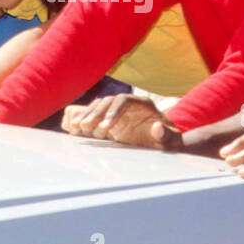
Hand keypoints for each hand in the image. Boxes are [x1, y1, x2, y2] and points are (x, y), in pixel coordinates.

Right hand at [61, 94, 181, 149]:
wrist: (164, 142)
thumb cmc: (169, 141)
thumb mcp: (172, 140)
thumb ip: (166, 135)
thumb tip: (157, 128)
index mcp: (143, 104)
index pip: (124, 101)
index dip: (113, 112)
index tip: (107, 128)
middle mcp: (128, 105)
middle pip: (107, 102)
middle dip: (95, 113)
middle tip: (85, 127)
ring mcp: (117, 112)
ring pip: (98, 108)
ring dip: (86, 116)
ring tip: (76, 127)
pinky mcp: (109, 120)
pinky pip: (94, 116)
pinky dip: (83, 120)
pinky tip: (71, 125)